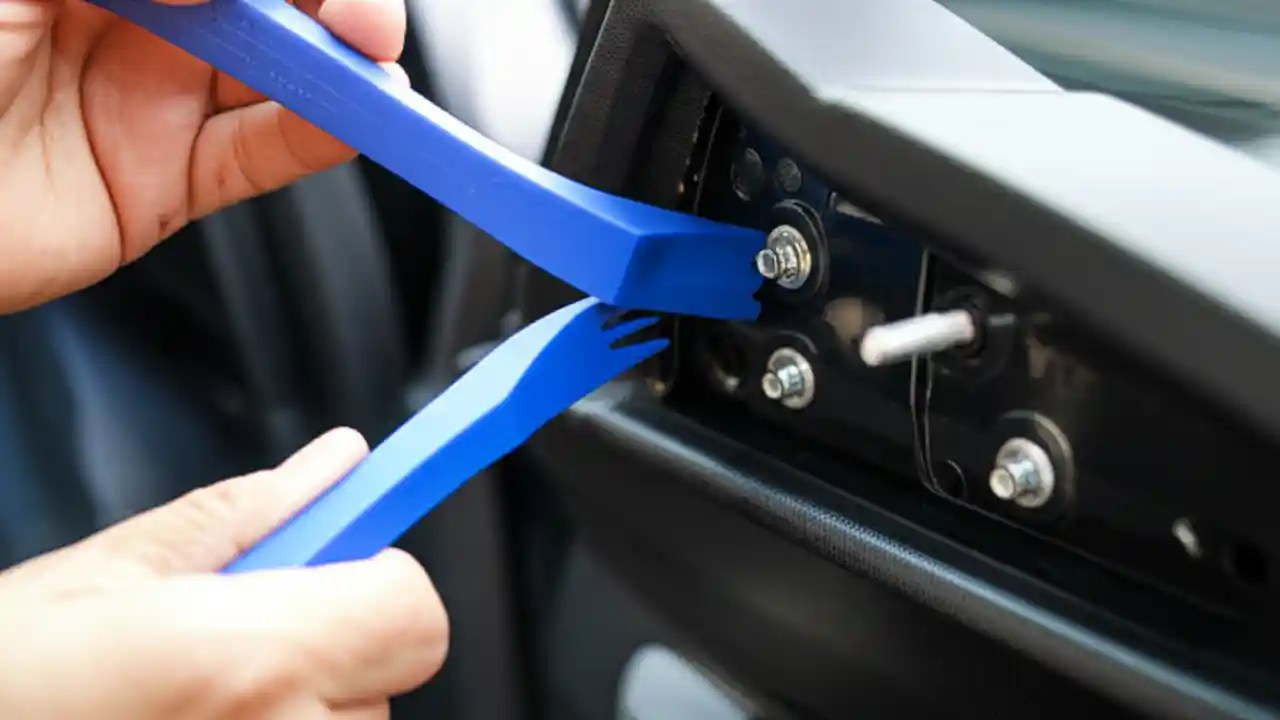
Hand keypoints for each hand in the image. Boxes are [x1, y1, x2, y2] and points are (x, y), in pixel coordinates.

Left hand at [0, 0, 406, 312]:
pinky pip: (257, 156)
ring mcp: (148, 99)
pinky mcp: (161, 182)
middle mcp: (129, 20)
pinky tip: (352, 122)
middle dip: (327, 7)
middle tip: (365, 22)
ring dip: (338, 71)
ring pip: (273, 74)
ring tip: (375, 70)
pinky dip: (316, 140)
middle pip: (262, 6)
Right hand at [0, 428, 447, 718]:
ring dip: (299, 705)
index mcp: (253, 661)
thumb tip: (337, 465)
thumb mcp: (106, 572)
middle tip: (235, 637)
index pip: (414, 613)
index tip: (341, 561)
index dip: (379, 577)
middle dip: (332, 643)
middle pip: (385, 677)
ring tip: (193, 696)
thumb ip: (244, 514)